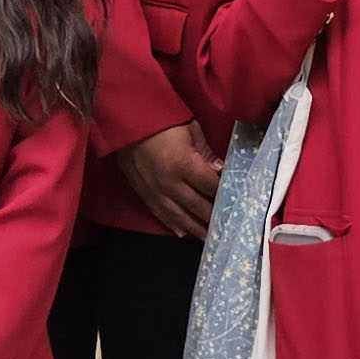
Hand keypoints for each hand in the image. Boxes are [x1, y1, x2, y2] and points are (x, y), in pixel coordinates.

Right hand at [113, 123, 223, 239]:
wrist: (125, 122)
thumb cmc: (160, 121)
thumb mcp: (190, 129)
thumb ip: (206, 152)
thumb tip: (219, 170)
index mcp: (185, 165)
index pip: (211, 186)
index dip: (224, 194)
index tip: (234, 200)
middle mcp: (171, 183)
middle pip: (198, 206)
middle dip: (213, 217)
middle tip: (226, 225)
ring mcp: (156, 191)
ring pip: (180, 216)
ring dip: (196, 228)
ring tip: (208, 237)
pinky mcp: (144, 193)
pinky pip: (161, 214)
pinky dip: (174, 225)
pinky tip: (183, 233)